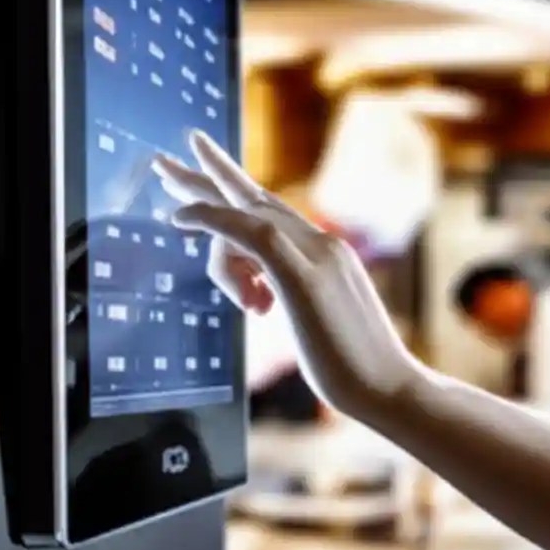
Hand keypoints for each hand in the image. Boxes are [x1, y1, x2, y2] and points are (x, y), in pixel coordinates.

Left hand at [153, 130, 423, 416]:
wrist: (390, 388)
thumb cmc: (355, 369)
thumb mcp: (318, 321)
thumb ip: (292, 295)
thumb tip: (261, 294)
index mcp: (328, 252)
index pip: (273, 211)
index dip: (234, 189)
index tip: (201, 172)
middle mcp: (322, 242)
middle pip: (254, 196)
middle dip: (205, 174)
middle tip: (159, 161)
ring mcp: (315, 255)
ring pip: (243, 221)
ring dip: (219, 257)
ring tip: (253, 308)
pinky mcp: (302, 276)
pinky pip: (245, 231)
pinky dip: (208, 218)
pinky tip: (179, 220)